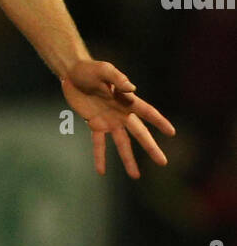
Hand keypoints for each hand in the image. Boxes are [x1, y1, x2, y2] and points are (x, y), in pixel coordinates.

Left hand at [60, 60, 175, 178]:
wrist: (72, 73)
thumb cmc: (91, 69)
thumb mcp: (104, 70)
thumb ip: (117, 79)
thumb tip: (132, 89)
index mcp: (127, 100)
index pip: (147, 112)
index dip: (159, 122)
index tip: (172, 133)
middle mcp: (121, 113)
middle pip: (139, 134)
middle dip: (151, 148)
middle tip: (163, 163)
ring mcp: (109, 121)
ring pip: (122, 144)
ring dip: (128, 160)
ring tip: (135, 176)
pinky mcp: (94, 124)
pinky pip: (98, 144)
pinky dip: (99, 157)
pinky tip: (101, 171)